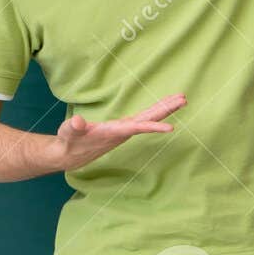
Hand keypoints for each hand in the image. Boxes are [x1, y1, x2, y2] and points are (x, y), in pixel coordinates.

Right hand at [50, 93, 185, 171]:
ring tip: (181, 98)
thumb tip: (78, 122)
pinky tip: (163, 105)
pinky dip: (155, 110)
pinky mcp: (123, 127)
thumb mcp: (68, 132)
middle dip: (167, 110)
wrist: (70, 155)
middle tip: (184, 99)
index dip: (154, 127)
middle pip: (150, 120)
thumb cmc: (69, 142)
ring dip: (165, 108)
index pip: (138, 128)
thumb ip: (73, 127)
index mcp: (114, 132)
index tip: (172, 129)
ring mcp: (125, 130)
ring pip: (150, 118)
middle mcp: (124, 131)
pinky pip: (144, 118)